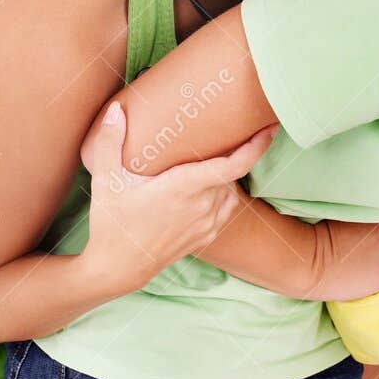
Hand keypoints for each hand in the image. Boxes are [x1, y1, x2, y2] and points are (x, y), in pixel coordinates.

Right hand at [78, 100, 276, 295]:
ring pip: (230, 190)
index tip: (271, 128)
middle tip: (228, 133)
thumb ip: (110, 142)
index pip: (234, 164)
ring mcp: (207, 224)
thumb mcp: (107, 181)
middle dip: (233, 153)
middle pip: (231, 172)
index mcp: (184, 187)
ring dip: (226, 175)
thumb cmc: (112, 224)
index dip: (257, 146)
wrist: (117, 269)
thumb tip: (115, 109)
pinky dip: (225, 194)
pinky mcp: (207, 236)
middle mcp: (203, 206)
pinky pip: (227, 209)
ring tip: (214, 158)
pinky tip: (211, 187)